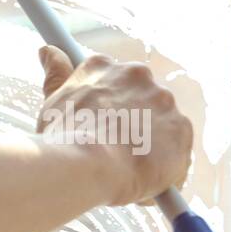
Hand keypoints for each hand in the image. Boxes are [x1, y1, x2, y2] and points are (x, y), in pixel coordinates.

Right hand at [35, 46, 192, 206]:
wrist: (88, 164)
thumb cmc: (65, 136)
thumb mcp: (54, 101)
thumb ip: (56, 74)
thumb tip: (48, 51)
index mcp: (104, 67)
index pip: (112, 80)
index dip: (108, 105)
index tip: (102, 123)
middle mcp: (137, 75)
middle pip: (140, 99)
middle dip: (132, 122)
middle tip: (113, 149)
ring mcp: (162, 100)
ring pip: (160, 125)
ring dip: (151, 143)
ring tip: (127, 169)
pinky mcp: (182, 128)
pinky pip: (177, 151)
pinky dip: (166, 167)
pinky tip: (144, 180)